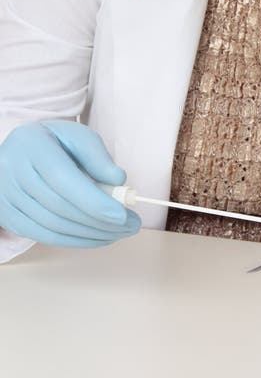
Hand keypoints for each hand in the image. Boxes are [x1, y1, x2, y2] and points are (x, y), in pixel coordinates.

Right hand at [0, 120, 140, 246]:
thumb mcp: (78, 136)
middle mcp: (12, 172)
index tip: (122, 214)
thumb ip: (98, 156)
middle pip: (59, 207)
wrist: (18, 153)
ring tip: (120, 232)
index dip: (93, 200)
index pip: (62, 178)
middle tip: (132, 225)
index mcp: (31, 145)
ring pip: (54, 226)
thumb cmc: (55, 143)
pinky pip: (46, 236)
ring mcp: (7, 197)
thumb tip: (119, 181)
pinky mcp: (9, 218)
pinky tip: (99, 237)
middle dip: (100, 221)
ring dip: (92, 234)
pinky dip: (76, 241)